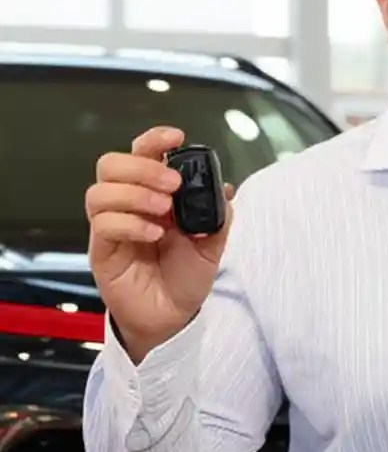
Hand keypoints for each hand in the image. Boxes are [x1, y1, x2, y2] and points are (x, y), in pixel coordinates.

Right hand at [86, 126, 234, 359]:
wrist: (175, 315)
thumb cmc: (186, 276)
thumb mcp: (213, 242)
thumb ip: (218, 214)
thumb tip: (225, 188)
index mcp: (152, 194)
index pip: (141, 154)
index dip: (154, 139)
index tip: (176, 136)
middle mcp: (127, 205)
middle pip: (110, 164)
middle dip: (142, 166)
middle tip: (171, 185)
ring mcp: (111, 227)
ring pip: (99, 192)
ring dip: (134, 195)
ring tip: (164, 212)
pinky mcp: (102, 251)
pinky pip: (103, 225)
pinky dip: (130, 224)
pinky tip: (154, 234)